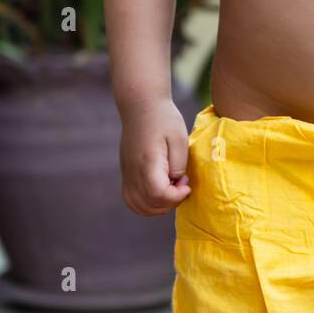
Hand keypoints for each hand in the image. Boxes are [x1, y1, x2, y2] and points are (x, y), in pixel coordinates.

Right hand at [119, 98, 191, 215]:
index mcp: (148, 162)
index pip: (158, 194)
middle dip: (170, 202)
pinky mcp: (126, 173)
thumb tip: (176, 182)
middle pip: (148, 204)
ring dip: (158, 206)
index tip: (186, 184)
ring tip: (172, 189)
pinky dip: (146, 204)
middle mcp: (133, 171)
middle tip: (181, 185)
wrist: (141, 106)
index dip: (176, 196)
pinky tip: (161, 191)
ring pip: (138, 206)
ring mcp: (127, 173)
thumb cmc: (164, 119)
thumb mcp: (179, 138)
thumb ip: (179, 163)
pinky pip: (131, 198)